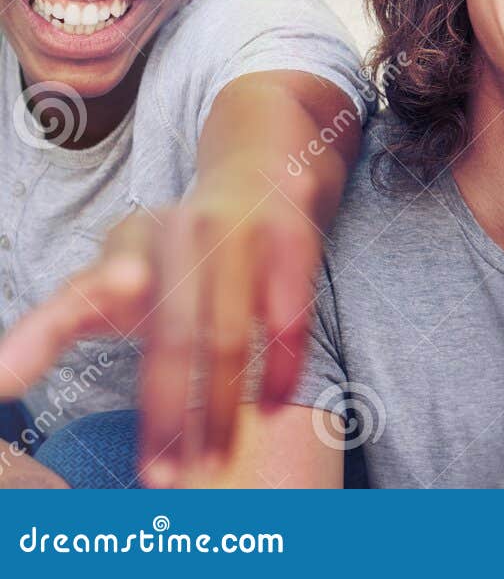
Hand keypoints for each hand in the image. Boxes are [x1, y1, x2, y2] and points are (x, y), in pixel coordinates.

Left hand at [0, 182, 323, 487]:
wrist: (257, 184)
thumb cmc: (167, 255)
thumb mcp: (107, 275)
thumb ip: (50, 328)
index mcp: (130, 242)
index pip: (97, 283)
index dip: (106, 284)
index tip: (118, 289)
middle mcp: (185, 233)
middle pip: (176, 335)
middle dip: (169, 412)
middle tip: (163, 478)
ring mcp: (243, 236)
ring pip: (232, 337)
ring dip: (222, 410)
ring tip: (212, 463)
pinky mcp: (292, 243)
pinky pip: (288, 321)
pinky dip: (280, 371)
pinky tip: (268, 410)